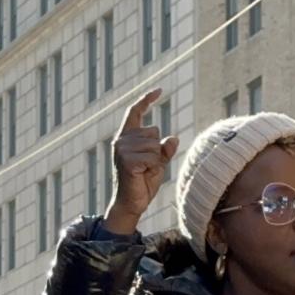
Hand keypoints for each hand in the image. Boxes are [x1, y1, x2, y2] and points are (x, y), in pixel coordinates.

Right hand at [104, 88, 179, 234]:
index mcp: (126, 137)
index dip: (147, 100)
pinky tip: (143, 176)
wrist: (130, 204)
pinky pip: (153, 158)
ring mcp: (122, 150)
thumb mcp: (158, 161)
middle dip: (157, 150)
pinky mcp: (127, 161)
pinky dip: (154, 168)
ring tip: (144, 172)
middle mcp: (121, 140)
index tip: (159, 90)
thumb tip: (172, 138)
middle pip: (154, 132)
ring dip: (156, 161)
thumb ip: (164, 149)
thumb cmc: (143, 182)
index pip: (135, 112)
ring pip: (155, 146)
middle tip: (147, 167)